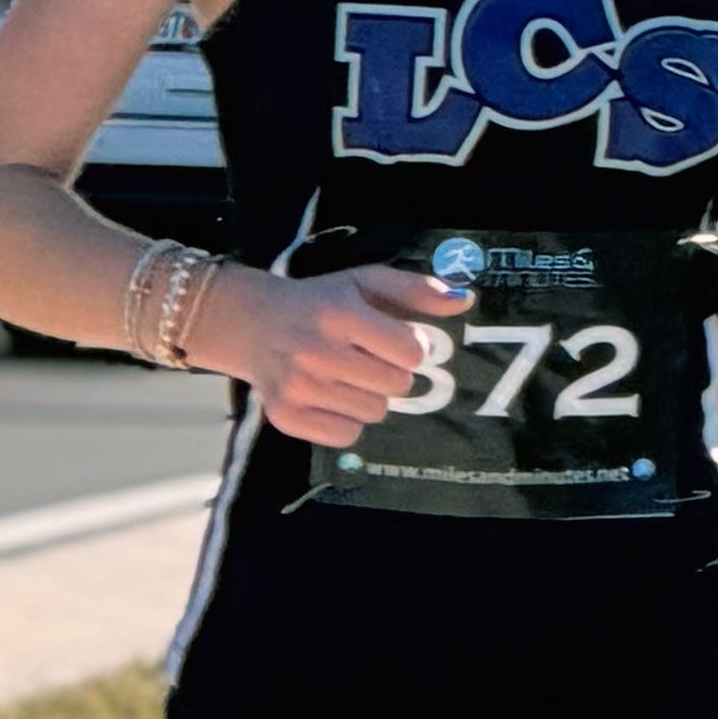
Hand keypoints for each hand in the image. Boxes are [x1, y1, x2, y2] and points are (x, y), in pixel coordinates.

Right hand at [186, 261, 468, 447]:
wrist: (252, 323)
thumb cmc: (320, 303)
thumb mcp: (365, 283)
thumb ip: (416, 290)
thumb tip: (464, 300)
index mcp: (341, 314)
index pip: (411, 352)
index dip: (412, 349)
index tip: (395, 342)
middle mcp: (317, 351)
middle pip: (397, 385)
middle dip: (391, 373)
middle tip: (366, 358)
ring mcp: (299, 387)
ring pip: (375, 412)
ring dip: (370, 396)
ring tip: (347, 375)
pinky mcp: (287, 416)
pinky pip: (347, 435)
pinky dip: (347, 420)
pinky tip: (331, 396)